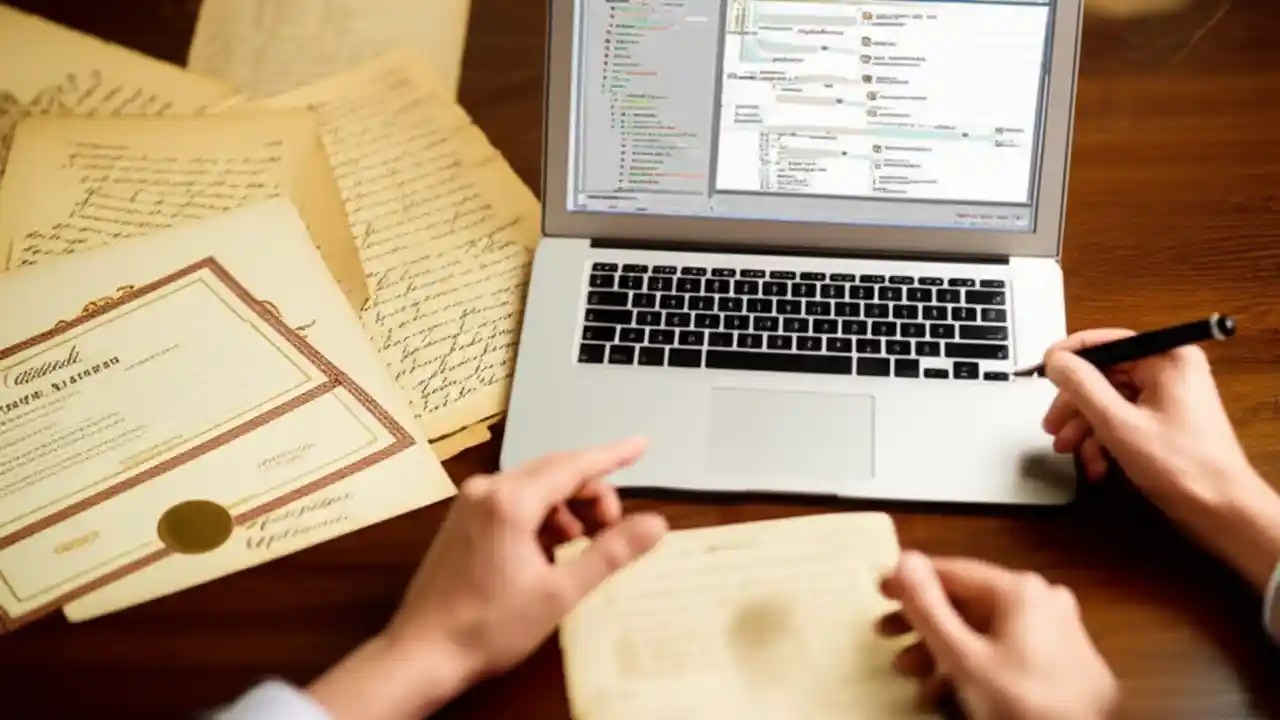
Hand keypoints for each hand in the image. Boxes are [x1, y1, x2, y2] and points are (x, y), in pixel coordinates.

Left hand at [308, 437, 668, 719]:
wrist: (423, 653)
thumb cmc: (489, 627)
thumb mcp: (560, 592)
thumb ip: (610, 552)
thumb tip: (655, 524)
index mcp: (511, 501)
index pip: (575, 465)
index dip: (613, 455)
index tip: (641, 445)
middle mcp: (487, 490)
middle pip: (556, 471)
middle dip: (592, 493)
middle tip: (614, 529)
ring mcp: (470, 503)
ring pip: (535, 487)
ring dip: (566, 508)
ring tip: (580, 547)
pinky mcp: (463, 519)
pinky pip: (513, 501)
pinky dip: (541, 517)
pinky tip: (549, 551)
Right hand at [881, 552, 1117, 719]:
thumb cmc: (1019, 705)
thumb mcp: (963, 659)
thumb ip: (928, 608)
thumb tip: (904, 559)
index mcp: (1020, 590)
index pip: (951, 571)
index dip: (910, 582)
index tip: (877, 593)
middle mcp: (1045, 599)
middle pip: (968, 603)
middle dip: (924, 625)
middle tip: (885, 638)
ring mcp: (1061, 631)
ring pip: (988, 630)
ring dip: (944, 650)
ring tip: (911, 676)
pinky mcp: (1068, 663)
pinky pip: (1011, 651)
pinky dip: (977, 665)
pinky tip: (948, 692)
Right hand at [1041, 329, 1279, 590]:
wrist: (1222, 510)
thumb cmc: (1179, 465)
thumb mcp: (1118, 423)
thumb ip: (1081, 386)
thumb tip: (1054, 360)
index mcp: (1167, 358)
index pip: (1106, 341)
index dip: (1069, 357)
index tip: (1040, 373)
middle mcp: (1170, 369)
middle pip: (1104, 374)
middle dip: (1075, 404)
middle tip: (1052, 426)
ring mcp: (1169, 394)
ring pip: (1110, 399)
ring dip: (1086, 426)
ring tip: (1068, 450)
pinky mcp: (1165, 418)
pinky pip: (1124, 417)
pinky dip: (1105, 438)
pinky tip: (1096, 464)